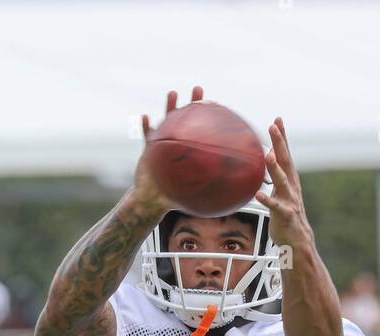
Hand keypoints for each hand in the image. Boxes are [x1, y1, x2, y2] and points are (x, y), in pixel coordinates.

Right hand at [132, 85, 204, 220]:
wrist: (151, 201)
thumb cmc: (173, 197)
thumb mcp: (194, 195)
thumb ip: (210, 191)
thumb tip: (234, 201)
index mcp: (187, 151)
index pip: (200, 130)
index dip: (208, 117)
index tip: (217, 104)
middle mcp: (176, 144)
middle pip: (186, 119)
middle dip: (192, 103)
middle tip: (199, 89)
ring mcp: (162, 144)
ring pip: (166, 120)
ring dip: (169, 106)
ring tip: (173, 92)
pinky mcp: (148, 149)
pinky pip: (145, 135)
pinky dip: (145, 126)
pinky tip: (145, 116)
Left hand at [255, 117, 312, 250]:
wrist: (298, 241)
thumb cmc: (286, 217)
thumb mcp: (280, 193)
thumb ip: (274, 177)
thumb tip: (266, 160)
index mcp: (290, 180)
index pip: (286, 154)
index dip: (282, 137)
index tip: (277, 119)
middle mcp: (292, 186)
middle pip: (286, 161)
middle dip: (280, 143)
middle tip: (274, 125)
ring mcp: (289, 200)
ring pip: (282, 181)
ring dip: (275, 168)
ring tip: (268, 155)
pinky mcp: (285, 215)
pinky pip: (275, 207)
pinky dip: (267, 200)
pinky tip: (258, 194)